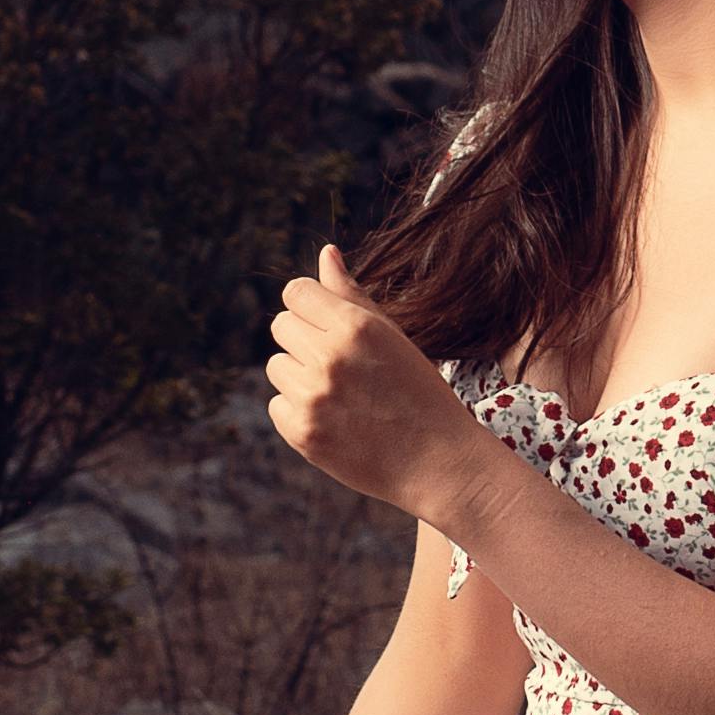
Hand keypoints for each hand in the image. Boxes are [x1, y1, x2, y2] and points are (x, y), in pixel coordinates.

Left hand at [265, 244, 479, 527]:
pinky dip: (299, 411)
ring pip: (277, 366)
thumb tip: (326, 252)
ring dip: (300, 376)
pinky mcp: (302, 433)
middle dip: (304, 339)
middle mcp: (329, 358)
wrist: (438, 462)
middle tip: (341, 364)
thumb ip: (351, 294)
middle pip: (281, 326)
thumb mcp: (392, 335)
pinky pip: (277, 405)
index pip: (296, 293)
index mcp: (355, 326)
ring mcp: (312, 397)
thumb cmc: (418, 391)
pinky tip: (335, 420)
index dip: (310, 306)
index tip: (329, 324)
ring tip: (342, 395)